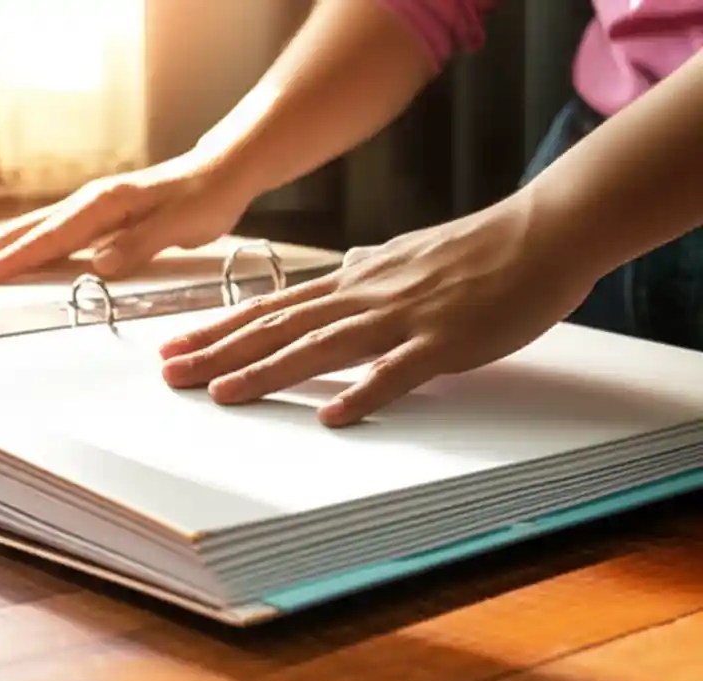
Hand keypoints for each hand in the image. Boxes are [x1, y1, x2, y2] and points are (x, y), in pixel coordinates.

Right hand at [0, 153, 255, 284]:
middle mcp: (89, 203)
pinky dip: (20, 246)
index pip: (50, 238)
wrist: (219, 172)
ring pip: (31, 230)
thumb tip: (99, 265)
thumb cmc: (204, 198)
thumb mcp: (182, 224)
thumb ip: (140, 244)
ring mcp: (89, 209)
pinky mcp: (94, 217)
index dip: (14, 260)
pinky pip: (48, 233)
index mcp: (105, 204)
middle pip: (26, 230)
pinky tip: (6, 259)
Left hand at [158, 194, 599, 426]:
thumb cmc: (479, 248)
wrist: (542, 232)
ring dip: (268, 370)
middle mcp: (365, 296)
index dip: (220, 328)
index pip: (272, 307)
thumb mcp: (409, 252)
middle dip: (220, 351)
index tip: (176, 345)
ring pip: (321, 346)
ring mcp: (402, 317)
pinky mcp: (445, 340)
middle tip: (170, 373)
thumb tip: (347, 264)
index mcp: (355, 280)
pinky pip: (399, 370)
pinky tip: (332, 416)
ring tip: (222, 393)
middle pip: (279, 327)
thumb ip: (372, 266)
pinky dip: (364, 391)